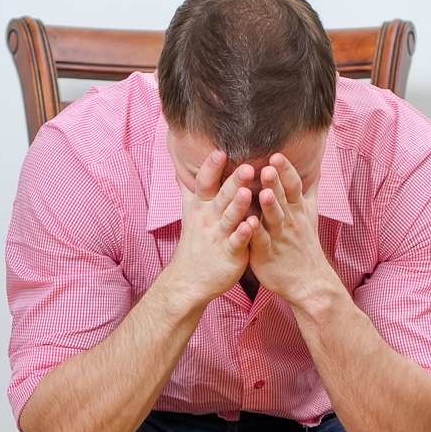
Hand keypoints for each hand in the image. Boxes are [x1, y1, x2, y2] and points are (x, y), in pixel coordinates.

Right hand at [166, 149, 259, 304]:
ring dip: (238, 205)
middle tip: (246, 166)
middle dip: (233, 182)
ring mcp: (219, 236)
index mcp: (201, 206)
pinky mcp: (230, 254)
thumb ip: (189, 189)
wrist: (190, 280)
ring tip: (248, 192)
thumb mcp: (189, 212)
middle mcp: (209, 218)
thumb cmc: (195, 242)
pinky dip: (244, 234)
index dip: (211, 168)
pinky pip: (237, 242)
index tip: (219, 151)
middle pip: (221, 196)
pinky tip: (251, 226)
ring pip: (230, 217)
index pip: (205, 183)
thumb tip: (179, 166)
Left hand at [247, 153, 328, 301]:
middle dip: (276, 183)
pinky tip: (250, 224)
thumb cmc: (304, 244)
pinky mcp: (267, 255)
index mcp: (297, 209)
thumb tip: (318, 166)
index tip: (277, 155)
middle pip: (283, 198)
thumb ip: (310, 190)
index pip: (294, 186)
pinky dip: (256, 233)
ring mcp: (279, 238)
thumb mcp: (310, 214)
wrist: (308, 281)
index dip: (286, 171)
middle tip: (269, 166)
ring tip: (263, 193)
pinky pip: (262, 242)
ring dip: (269, 206)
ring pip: (274, 219)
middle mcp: (290, 220)